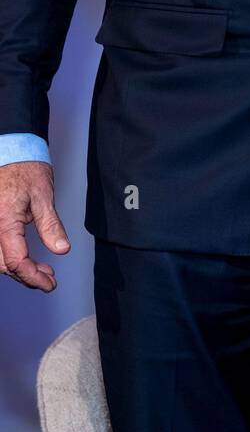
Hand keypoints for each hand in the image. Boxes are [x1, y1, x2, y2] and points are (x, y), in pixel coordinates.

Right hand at [0, 161, 69, 291]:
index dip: (33, 277)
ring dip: (18, 268)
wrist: (10, 147)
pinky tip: (25, 256)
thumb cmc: (25, 166)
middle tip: (49, 277)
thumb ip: (50, 225)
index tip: (49, 283)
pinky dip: (9, 256)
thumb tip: (61, 250)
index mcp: (3, 221)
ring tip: (42, 269)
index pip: (16, 262)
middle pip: (3, 265)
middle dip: (27, 276)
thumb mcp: (43, 196)